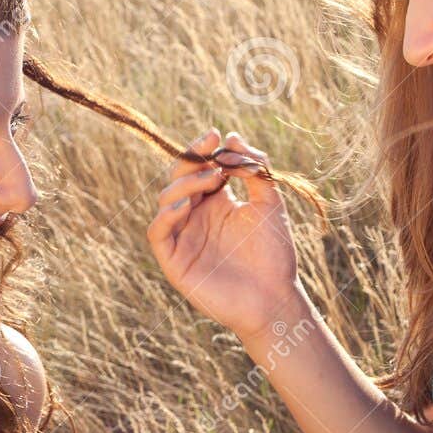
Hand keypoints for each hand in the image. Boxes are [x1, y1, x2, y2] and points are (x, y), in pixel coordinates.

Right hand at [146, 129, 300, 339]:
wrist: (275, 298)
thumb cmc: (275, 254)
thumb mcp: (270, 203)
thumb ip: (255, 170)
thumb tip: (233, 137)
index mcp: (215, 203)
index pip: (198, 168)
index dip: (201, 150)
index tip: (215, 135)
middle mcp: (195, 217)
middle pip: (179, 179)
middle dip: (191, 161)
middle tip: (211, 151)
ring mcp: (183, 238)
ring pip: (166, 200)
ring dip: (185, 184)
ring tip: (212, 180)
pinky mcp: (174, 261)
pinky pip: (158, 232)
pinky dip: (166, 215)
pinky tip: (186, 205)